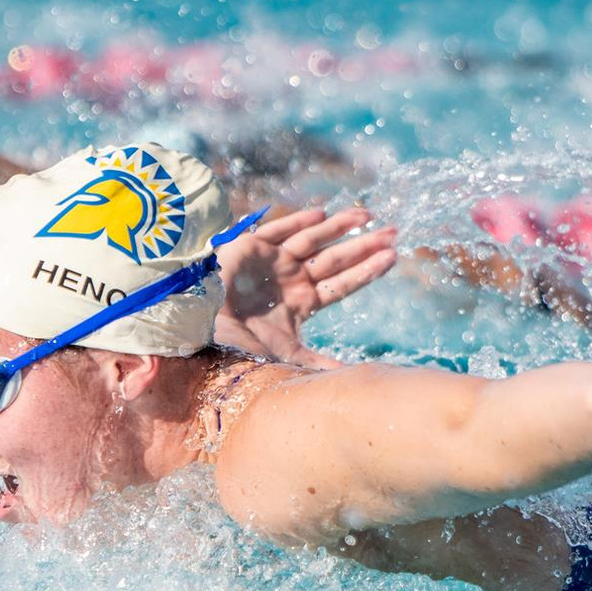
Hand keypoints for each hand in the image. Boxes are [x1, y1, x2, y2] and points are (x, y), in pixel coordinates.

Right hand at [215, 207, 397, 366]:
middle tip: (394, 231)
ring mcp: (272, 261)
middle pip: (335, 259)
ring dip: (338, 226)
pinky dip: (297, 221)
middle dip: (364, 244)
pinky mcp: (249, 247)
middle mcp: (291, 279)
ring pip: (312, 240)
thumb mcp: (282, 354)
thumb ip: (314, 363)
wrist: (197, 330)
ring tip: (366, 213)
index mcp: (302, 302)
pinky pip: (277, 229)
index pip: (343, 284)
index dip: (368, 270)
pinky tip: (321, 212)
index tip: (394, 257)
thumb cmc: (237, 343)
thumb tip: (349, 377)